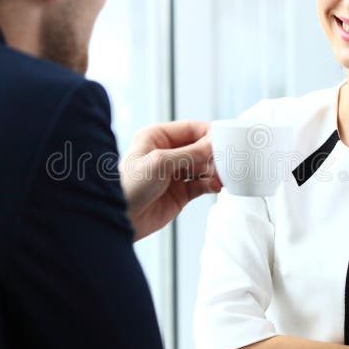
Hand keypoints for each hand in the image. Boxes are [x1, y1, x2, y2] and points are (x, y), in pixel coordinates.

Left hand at [119, 121, 221, 240]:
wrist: (120, 219)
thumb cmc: (130, 186)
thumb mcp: (160, 163)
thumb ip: (190, 153)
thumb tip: (214, 143)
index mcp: (157, 137)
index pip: (190, 128)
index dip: (208, 134)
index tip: (226, 140)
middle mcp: (167, 152)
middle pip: (199, 147)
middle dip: (213, 154)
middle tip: (228, 161)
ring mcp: (174, 173)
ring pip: (203, 166)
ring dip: (214, 171)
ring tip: (223, 176)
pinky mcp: (181, 192)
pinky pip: (202, 184)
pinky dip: (211, 184)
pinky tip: (217, 186)